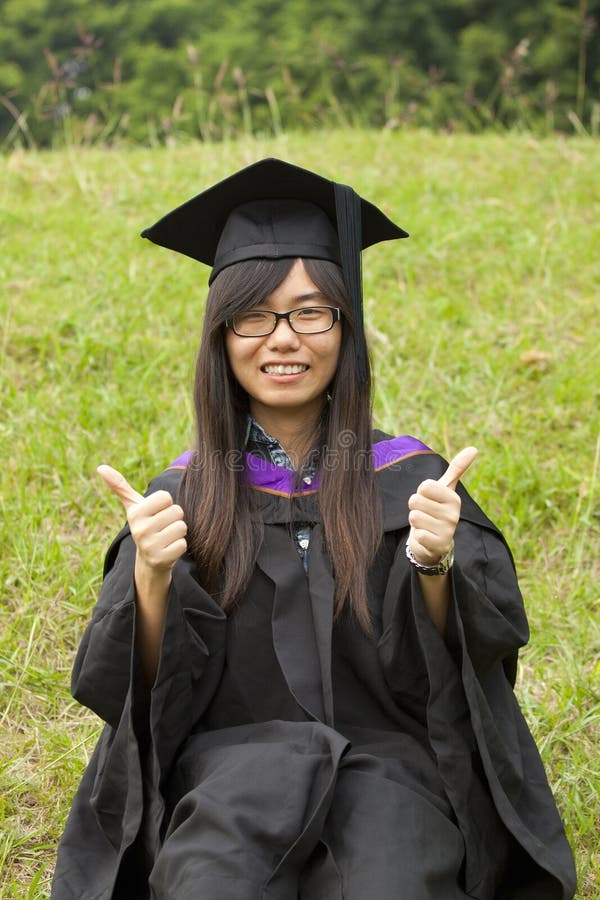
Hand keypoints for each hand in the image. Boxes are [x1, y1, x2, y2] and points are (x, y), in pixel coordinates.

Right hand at [97, 465, 187, 572]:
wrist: (149, 560)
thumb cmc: (145, 525)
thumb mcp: (133, 507)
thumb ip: (120, 487)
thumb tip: (100, 467)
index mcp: (135, 513)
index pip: (166, 497)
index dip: (166, 504)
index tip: (157, 513)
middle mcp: (140, 530)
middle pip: (177, 511)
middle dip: (174, 518)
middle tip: (162, 527)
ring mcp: (150, 546)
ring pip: (182, 527)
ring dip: (178, 532)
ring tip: (166, 537)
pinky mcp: (161, 559)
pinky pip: (183, 544)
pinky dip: (179, 546)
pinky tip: (168, 549)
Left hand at [407, 447, 477, 566]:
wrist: (435, 543)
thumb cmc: (437, 510)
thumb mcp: (445, 490)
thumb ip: (456, 469)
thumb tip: (474, 448)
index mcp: (454, 499)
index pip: (424, 485)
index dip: (421, 493)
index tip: (429, 500)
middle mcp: (453, 515)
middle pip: (415, 500)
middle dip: (416, 508)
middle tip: (426, 514)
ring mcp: (447, 531)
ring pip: (414, 517)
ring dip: (415, 522)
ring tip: (426, 525)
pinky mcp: (439, 546)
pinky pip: (418, 535)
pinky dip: (418, 537)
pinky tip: (427, 538)